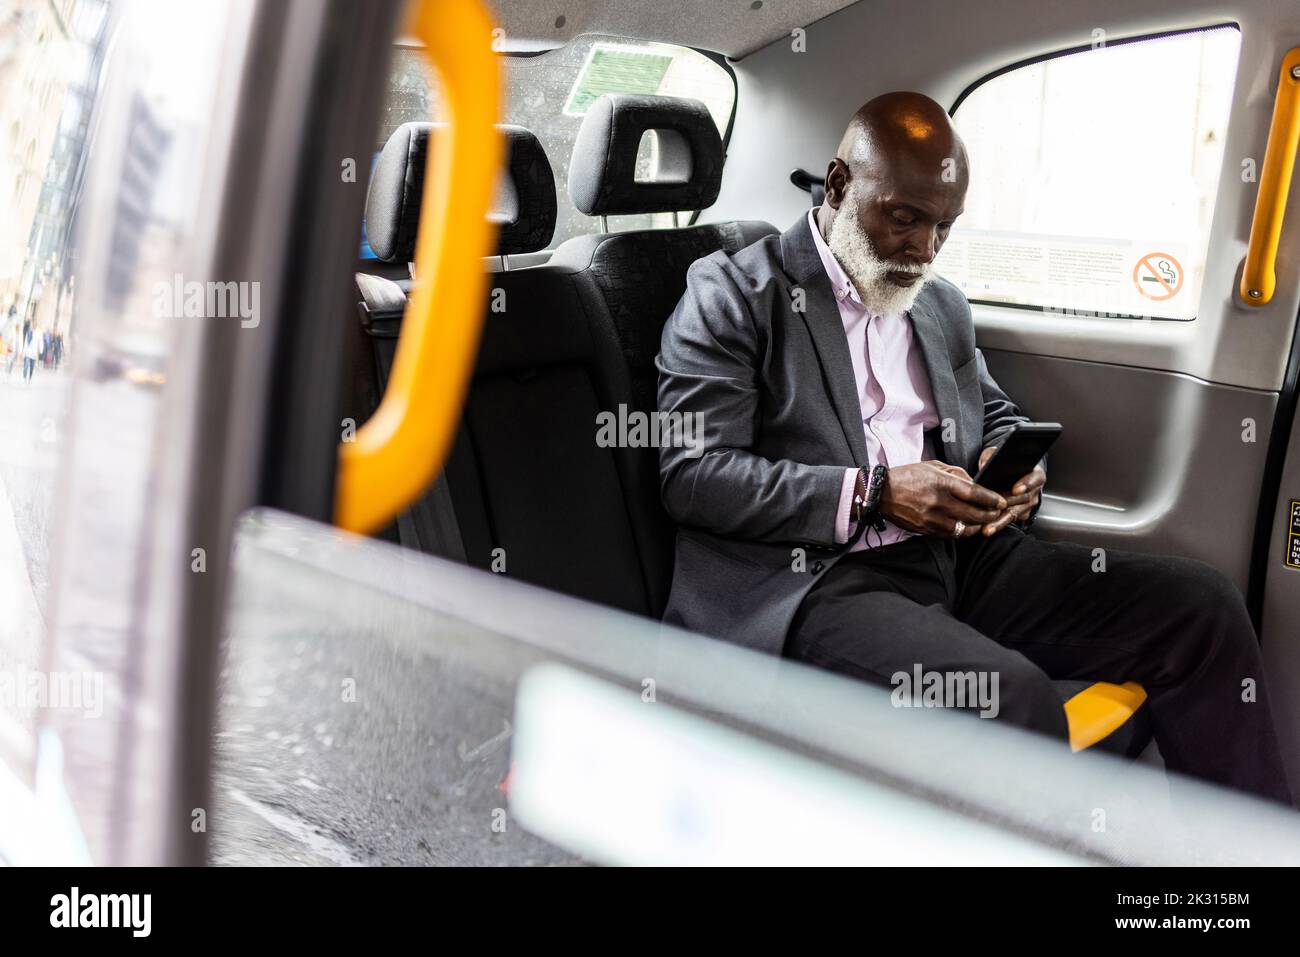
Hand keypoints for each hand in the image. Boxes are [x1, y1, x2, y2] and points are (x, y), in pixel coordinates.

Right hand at [880, 461, 1005, 537]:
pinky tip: (967, 527)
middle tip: (998, 512)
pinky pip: (951, 535)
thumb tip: (973, 483)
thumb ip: (955, 474)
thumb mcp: (932, 466)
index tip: (1001, 501)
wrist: (881, 494)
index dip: (991, 499)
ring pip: (964, 528)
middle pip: (974, 513)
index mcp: (940, 483)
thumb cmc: (907, 477)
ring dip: (978, 526)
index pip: (974, 493)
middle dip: (990, 514)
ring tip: (985, 522)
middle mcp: (938, 502)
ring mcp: (932, 518)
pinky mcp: (926, 530)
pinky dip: (962, 531)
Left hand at [977, 446, 1045, 535]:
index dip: (1026, 484)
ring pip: (1015, 514)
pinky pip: (1011, 521)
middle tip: (994, 510)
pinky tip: (986, 528)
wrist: (1014, 475)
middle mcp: (1035, 491)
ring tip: (988, 528)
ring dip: (1000, 522)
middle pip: (1023, 500)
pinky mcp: (1021, 515)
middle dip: (1007, 506)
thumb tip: (985, 463)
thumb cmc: (1008, 464)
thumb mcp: (1000, 454)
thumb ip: (992, 455)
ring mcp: (1029, 505)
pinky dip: (998, 524)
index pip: (1034, 479)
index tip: (1016, 489)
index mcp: (1035, 474)